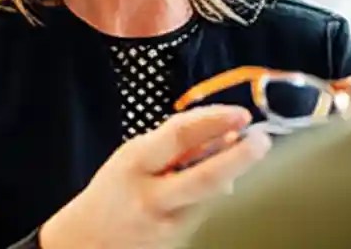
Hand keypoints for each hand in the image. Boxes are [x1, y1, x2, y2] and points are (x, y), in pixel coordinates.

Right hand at [39, 105, 270, 248]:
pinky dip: (217, 196)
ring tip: (243, 155)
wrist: (87, 241)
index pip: (178, 137)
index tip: (240, 114)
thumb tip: (224, 132)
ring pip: (212, 198)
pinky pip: (206, 214)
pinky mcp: (177, 243)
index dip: (213, 122)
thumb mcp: (134, 159)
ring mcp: (165, 225)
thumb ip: (175, 146)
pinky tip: (220, 185)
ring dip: (232, 176)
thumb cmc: (114, 192)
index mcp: (134, 163)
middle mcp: (150, 197)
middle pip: (205, 178)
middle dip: (239, 158)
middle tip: (263, 141)